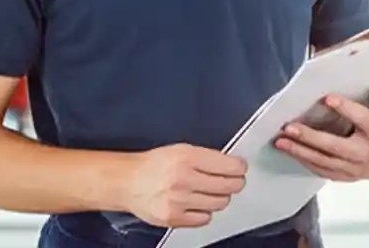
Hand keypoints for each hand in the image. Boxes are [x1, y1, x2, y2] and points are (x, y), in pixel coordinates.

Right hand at [120, 144, 247, 227]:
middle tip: (233, 181)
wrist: (128, 182)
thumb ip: (206, 157)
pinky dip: (204, 212)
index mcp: (186, 157)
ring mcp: (178, 201)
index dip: (239, 168)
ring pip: (219, 203)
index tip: (240, 168)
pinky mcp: (173, 218)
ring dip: (220, 198)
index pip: (228, 166)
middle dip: (235, 183)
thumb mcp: (180, 149)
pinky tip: (197, 203)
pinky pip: (204, 218)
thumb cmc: (154, 164)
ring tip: (211, 192)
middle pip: (228, 186)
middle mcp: (183, 179)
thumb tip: (232, 165)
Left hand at [274, 83, 368, 181]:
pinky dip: (303, 160)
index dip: (346, 109)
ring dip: (299, 151)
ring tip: (280, 141)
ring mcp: (352, 169)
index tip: (327, 98)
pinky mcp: (341, 176)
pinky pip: (320, 170)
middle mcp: (364, 154)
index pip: (362, 119)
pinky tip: (289, 150)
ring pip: (322, 161)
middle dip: (310, 137)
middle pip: (334, 146)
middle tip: (289, 127)